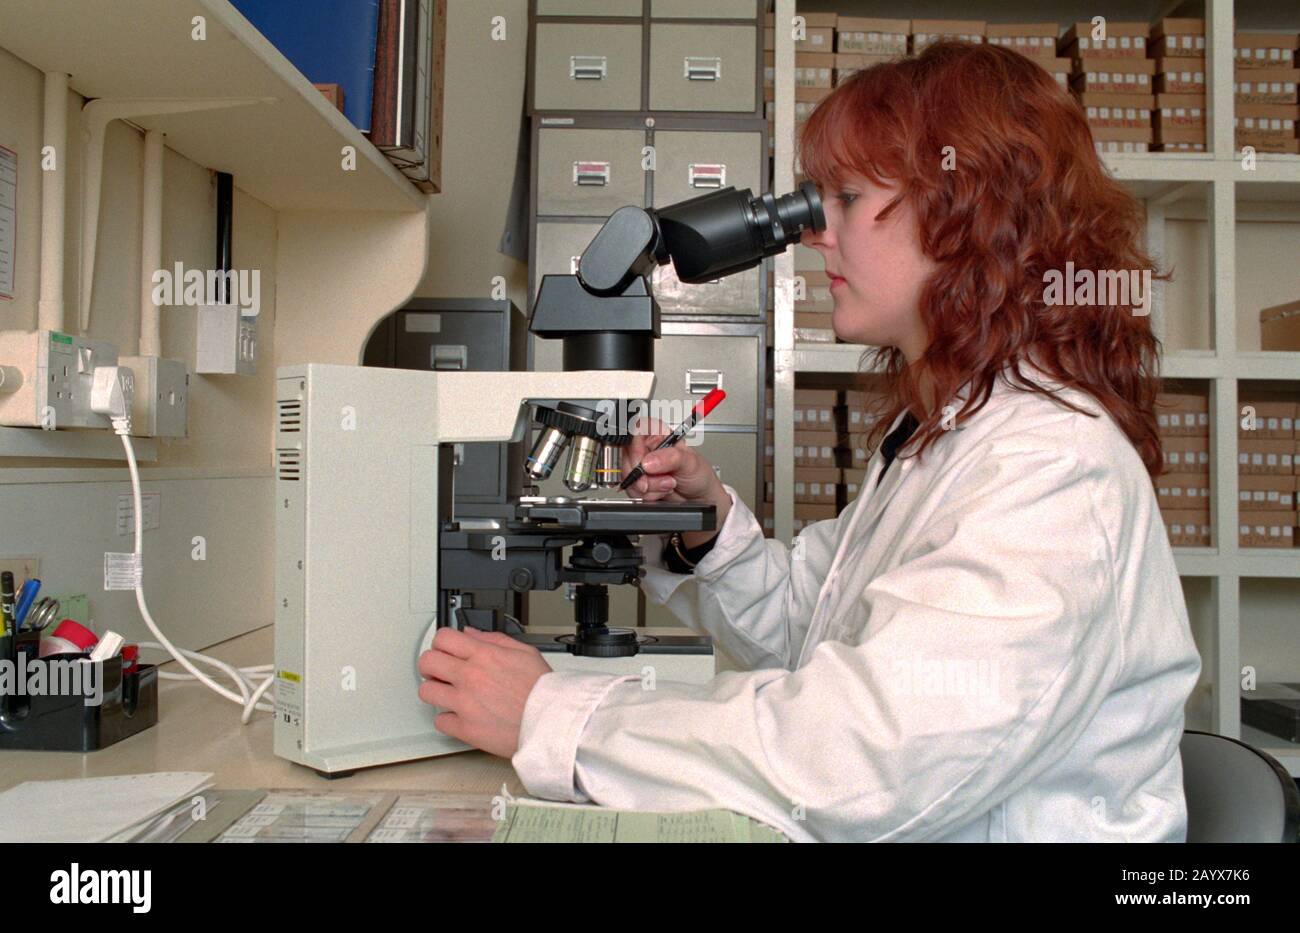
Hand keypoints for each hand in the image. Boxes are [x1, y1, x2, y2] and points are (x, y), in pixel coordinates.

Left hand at [418, 627, 551, 758]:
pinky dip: (448, 720)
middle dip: (431, 665)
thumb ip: (494, 640)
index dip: (441, 643)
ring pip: (426, 692)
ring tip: (447, 694)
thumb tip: (471, 635)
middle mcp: (471, 677)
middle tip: (440, 671)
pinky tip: (459, 716)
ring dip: (436, 692)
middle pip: (427, 662)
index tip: (445, 649)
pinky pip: (440, 722)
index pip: (443, 638)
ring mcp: (465, 704)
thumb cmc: (543, 691)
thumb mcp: (525, 652)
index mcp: (484, 656)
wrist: (552, 722)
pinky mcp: (466, 729)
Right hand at [623, 415, 725, 503]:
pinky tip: (660, 492)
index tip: (643, 463)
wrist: (699, 497)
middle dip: (644, 474)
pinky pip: (631, 489)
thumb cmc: (699, 474)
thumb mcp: (690, 462)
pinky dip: (646, 495)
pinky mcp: (638, 483)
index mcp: (660, 435)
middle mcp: (648, 449)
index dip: (636, 447)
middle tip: (663, 480)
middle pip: (628, 456)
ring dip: (648, 487)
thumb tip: (649, 461)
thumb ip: (671, 458)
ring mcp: (641, 467)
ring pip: (628, 475)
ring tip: (667, 485)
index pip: (637, 431)